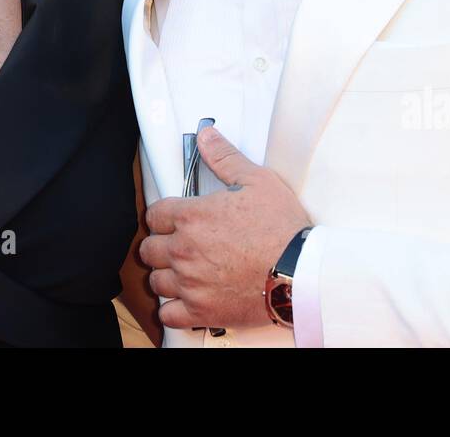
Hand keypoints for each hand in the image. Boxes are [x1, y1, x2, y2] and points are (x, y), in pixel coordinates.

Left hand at [138, 127, 311, 330]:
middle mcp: (184, 250)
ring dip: (165, 275)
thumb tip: (206, 136)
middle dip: (161, 245)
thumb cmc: (281, 228)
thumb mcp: (256, 181)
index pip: (155, 214)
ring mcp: (190, 283)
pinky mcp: (201, 312)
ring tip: (183, 271)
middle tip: (178, 245)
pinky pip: (168, 314)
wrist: (300, 272)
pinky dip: (173, 308)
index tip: (173, 220)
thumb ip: (224, 157)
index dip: (163, 216)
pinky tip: (186, 299)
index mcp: (192, 216)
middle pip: (149, 249)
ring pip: (156, 281)